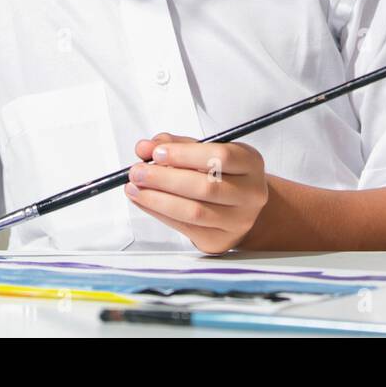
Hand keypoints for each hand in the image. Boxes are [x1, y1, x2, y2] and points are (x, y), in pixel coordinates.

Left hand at [125, 132, 269, 254]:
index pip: (221, 157)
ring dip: (157, 199)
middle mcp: (250, 194)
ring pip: (193, 211)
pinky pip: (184, 227)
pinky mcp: (219, 240)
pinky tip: (144, 201)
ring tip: (135, 188)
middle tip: (137, 171)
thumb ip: (176, 146)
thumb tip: (145, 147)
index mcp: (250, 164)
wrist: (241, 207)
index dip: (185, 154)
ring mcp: (238, 221)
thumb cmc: (222, 174)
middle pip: (205, 187)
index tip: (157, 152)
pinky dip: (158, 213)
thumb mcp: (205, 151)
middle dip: (164, 179)